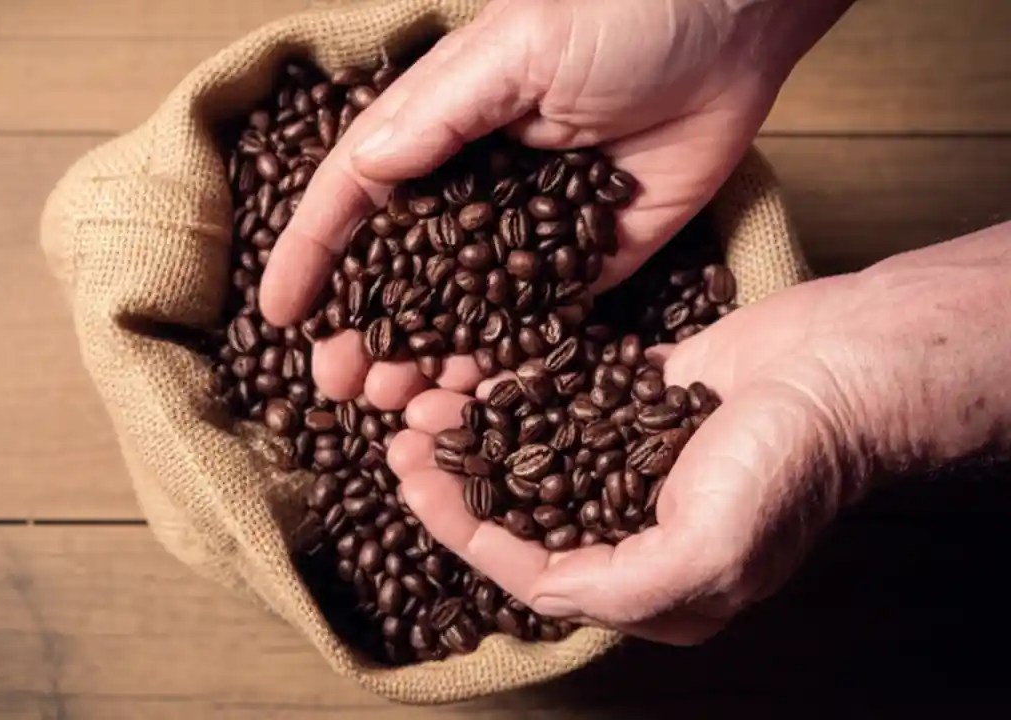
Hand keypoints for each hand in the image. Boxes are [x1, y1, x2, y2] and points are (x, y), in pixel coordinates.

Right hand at [260, 0, 851, 408]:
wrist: (737, 19)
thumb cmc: (618, 10)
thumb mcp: (514, 52)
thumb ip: (437, 118)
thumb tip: (365, 173)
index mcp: (440, 126)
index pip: (357, 196)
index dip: (313, 254)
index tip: (278, 315)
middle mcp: (477, 185)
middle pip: (405, 270)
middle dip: (366, 328)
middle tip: (337, 386)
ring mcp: (535, 230)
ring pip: (467, 309)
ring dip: (429, 357)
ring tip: (395, 406)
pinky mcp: (596, 257)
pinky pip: (543, 321)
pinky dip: (507, 362)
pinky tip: (474, 399)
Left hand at [386, 223, 1010, 643]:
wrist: (845, 366)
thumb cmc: (787, 463)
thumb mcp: (707, 551)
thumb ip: (618, 585)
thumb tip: (540, 590)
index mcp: (656, 586)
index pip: (534, 571)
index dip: (464, 531)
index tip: (412, 482)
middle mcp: (639, 530)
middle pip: (524, 513)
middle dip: (457, 481)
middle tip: (399, 441)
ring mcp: (637, 464)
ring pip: (533, 457)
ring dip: (476, 434)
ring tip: (421, 404)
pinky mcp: (639, 404)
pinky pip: (560, 406)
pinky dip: (515, 395)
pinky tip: (473, 377)